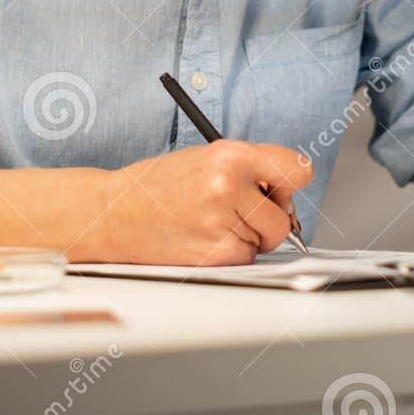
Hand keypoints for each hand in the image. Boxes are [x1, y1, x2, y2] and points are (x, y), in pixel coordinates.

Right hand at [95, 140, 312, 265]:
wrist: (115, 213)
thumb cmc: (157, 185)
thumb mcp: (206, 157)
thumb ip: (249, 168)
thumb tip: (286, 190)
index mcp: (231, 155)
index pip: (298, 170)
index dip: (290, 184)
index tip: (279, 190)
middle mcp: (230, 187)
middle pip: (285, 217)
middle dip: (269, 218)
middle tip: (239, 211)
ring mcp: (222, 224)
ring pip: (266, 241)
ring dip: (248, 237)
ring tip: (211, 222)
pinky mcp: (215, 256)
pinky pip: (245, 259)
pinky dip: (230, 253)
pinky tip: (202, 238)